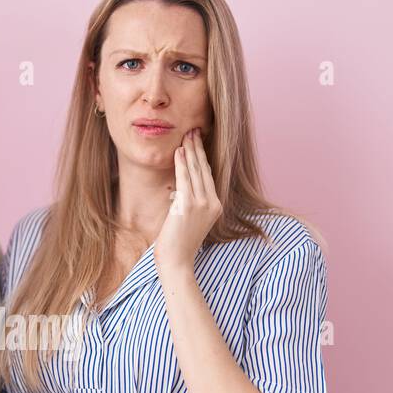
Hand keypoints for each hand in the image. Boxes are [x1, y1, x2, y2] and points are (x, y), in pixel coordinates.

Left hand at [154, 127, 220, 272]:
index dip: (203, 157)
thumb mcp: (187, 221)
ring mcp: (202, 204)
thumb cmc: (178, 245)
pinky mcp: (188, 206)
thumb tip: (177, 189)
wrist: (177, 262)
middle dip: (198, 148)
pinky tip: (179, 150)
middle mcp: (212, 203)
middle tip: (193, 130)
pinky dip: (181, 163)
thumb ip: (186, 204)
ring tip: (186, 135)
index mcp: (215, 206)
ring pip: (196, 171)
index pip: (208, 176)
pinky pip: (185, 179)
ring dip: (190, 151)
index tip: (198, 142)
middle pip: (204, 169)